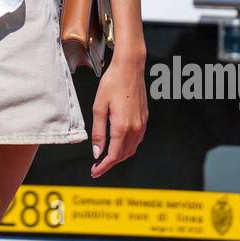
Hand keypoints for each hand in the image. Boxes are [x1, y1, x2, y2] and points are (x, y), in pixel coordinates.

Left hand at [88, 54, 147, 177]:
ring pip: (131, 149)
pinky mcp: (144, 119)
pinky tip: (118, 144)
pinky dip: (127, 147)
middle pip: (123, 155)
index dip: (103, 167)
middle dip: (110, 163)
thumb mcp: (98, 107)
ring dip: (119, 156)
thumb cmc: (112, 84)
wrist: (130, 68)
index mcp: (122, 127)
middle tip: (97, 167)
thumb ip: (98, 132)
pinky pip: (137, 140)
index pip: (113, 156)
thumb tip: (97, 152)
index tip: (94, 172)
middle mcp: (135, 128)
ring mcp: (142, 124)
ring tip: (106, 157)